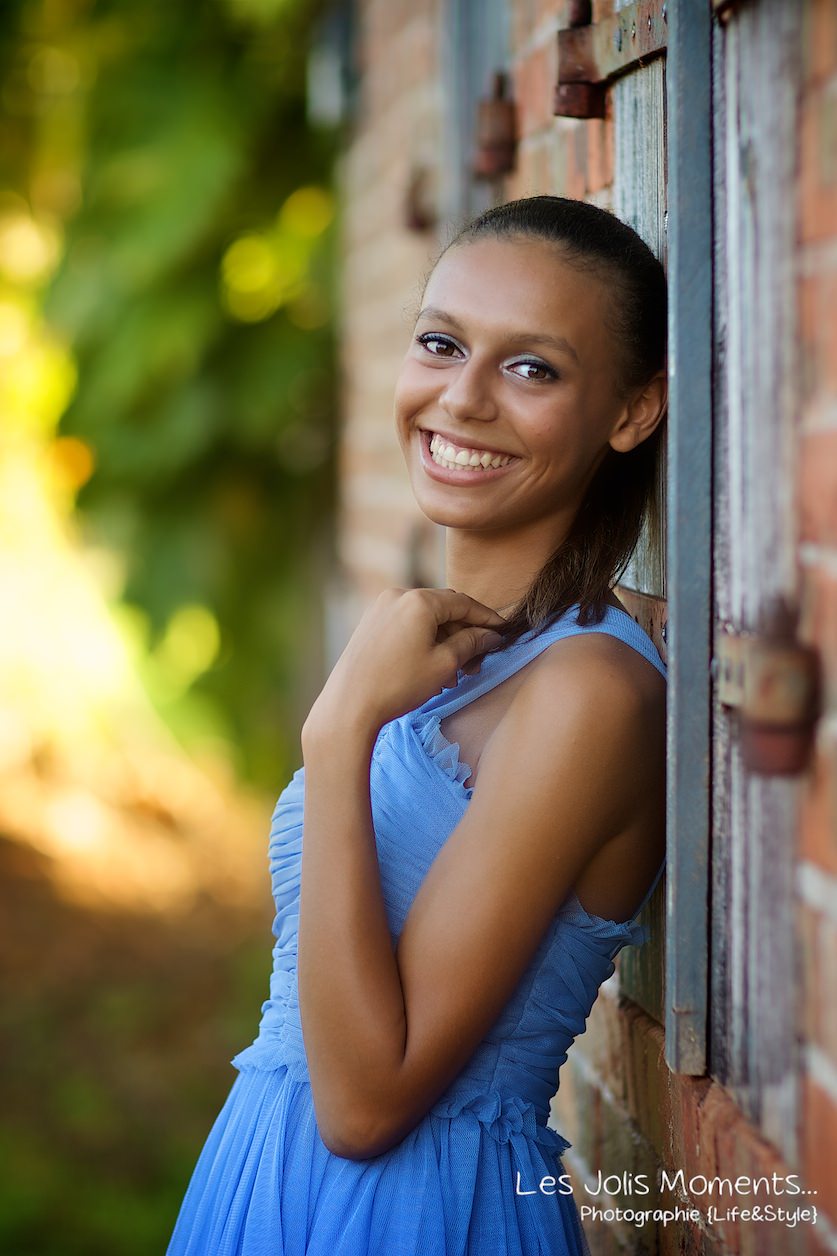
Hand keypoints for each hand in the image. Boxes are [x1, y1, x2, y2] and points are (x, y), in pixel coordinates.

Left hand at [302, 587, 507, 739]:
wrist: (349, 705)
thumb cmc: (399, 684)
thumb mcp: (444, 664)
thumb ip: (471, 644)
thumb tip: (491, 636)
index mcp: (419, 600)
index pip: (464, 603)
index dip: (488, 619)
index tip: (503, 634)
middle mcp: (398, 596)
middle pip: (444, 610)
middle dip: (464, 634)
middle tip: (478, 664)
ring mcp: (381, 608)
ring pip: (425, 619)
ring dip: (444, 641)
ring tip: (454, 675)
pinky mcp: (370, 623)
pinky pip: (407, 625)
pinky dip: (424, 641)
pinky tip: (432, 668)